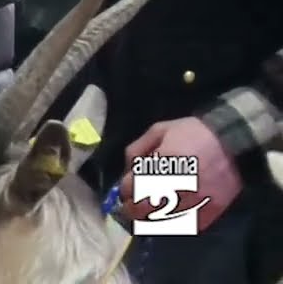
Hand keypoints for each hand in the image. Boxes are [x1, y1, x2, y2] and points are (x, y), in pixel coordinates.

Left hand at [119, 116, 241, 230]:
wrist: (233, 141)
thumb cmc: (192, 133)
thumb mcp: (158, 131)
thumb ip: (137, 150)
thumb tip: (127, 171)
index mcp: (161, 165)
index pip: (131, 188)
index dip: (124, 190)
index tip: (125, 189)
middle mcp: (176, 187)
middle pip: (142, 210)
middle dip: (132, 208)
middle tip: (131, 205)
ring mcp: (194, 202)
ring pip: (162, 221)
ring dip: (151, 216)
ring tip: (150, 209)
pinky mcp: (210, 211)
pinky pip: (186, 225)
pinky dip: (176, 221)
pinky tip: (173, 212)